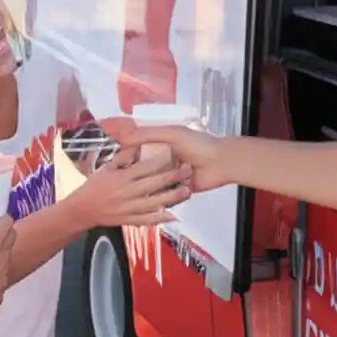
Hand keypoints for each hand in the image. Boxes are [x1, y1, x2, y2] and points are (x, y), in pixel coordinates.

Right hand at [68, 145, 191, 227]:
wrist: (81, 211)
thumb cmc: (93, 187)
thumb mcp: (105, 168)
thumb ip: (121, 158)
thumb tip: (136, 146)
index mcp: (121, 177)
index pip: (144, 167)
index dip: (160, 161)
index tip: (174, 154)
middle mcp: (126, 192)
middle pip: (153, 183)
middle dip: (172, 176)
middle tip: (187, 169)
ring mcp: (129, 208)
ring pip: (154, 202)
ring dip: (172, 197)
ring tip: (186, 191)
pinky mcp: (129, 221)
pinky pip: (147, 220)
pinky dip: (161, 218)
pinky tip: (174, 215)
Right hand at [102, 118, 230, 192]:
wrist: (222, 162)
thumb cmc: (198, 145)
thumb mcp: (172, 134)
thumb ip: (149, 134)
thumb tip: (125, 138)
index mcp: (164, 146)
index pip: (141, 152)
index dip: (129, 156)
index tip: (114, 163)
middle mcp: (168, 162)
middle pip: (147, 171)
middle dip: (136, 176)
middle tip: (119, 183)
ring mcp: (174, 177)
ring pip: (155, 186)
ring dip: (149, 189)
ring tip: (131, 195)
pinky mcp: (181, 190)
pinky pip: (167, 197)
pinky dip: (161, 198)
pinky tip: (147, 202)